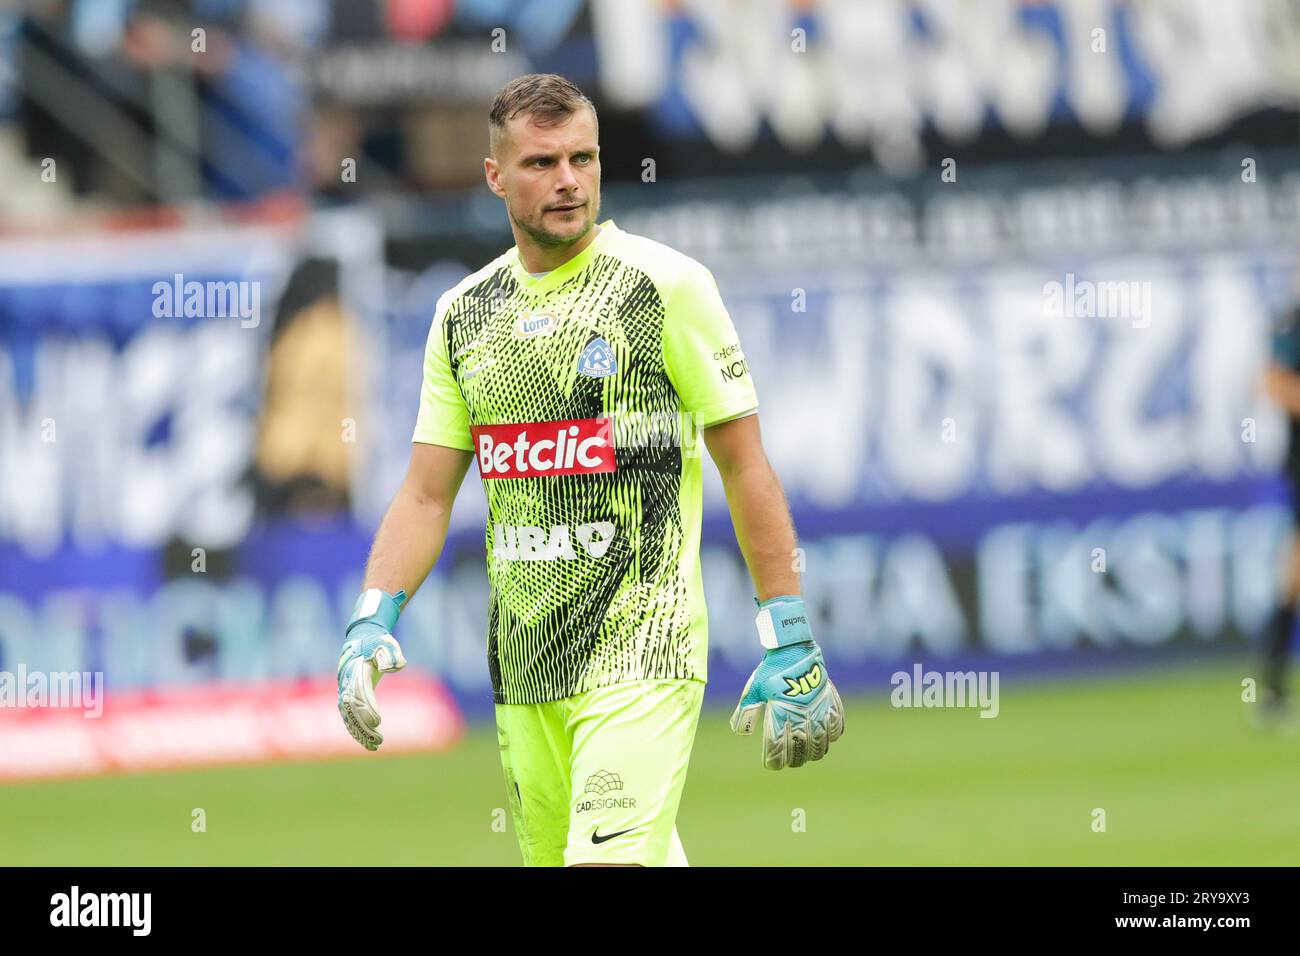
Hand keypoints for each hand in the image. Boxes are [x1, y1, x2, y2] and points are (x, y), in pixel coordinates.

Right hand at [337, 589, 407, 750]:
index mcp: (356, 669)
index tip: (378, 720)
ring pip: (348, 715)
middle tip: (379, 740)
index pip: (360, 692)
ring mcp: (344, 689)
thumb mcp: (387, 643)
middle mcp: (347, 681)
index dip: (367, 707)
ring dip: (360, 731)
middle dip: (364, 725)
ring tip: (374, 745)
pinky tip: (367, 742)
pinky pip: (347, 716)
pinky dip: (355, 729)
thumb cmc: (378, 641)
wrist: (362, 637)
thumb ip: (391, 654)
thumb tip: (395, 666)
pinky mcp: (346, 695)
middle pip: (352, 708)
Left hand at [730, 595, 844, 768]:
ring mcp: (818, 709)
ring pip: (822, 743)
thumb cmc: (771, 669)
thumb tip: (739, 730)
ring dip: (815, 752)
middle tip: (790, 761)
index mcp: (780, 713)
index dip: (774, 761)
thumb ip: (747, 710)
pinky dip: (832, 735)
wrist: (793, 648)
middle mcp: (801, 715)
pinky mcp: (830, 701)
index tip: (772, 764)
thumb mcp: (754, 688)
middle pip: (802, 751)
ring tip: (809, 753)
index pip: (777, 748)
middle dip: (795, 760)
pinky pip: (837, 726)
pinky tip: (826, 736)